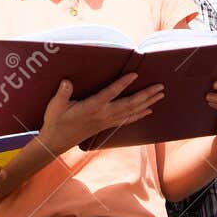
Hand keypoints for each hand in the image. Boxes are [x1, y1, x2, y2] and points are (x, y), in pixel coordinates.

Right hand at [39, 74, 162, 153]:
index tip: (135, 74)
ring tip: (160, 95)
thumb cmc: (56, 121)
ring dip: (147, 103)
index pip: (111, 93)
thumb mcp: (56, 106)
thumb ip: (62, 93)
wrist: (56, 142)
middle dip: (146, 95)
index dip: (123, 84)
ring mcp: (107, 121)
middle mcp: (103, 115)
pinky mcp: (106, 125)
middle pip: (129, 104)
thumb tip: (67, 81)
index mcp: (92, 107)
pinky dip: (139, 114)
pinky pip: (127, 120)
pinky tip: (149, 110)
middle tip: (160, 87)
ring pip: (132, 112)